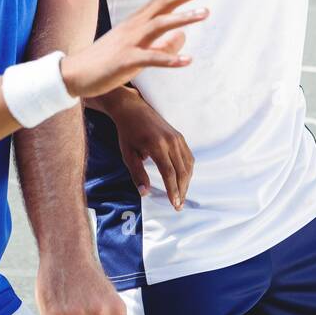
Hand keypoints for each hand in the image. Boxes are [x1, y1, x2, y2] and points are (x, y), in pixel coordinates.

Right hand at [60, 0, 215, 98]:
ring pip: (160, 25)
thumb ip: (161, 43)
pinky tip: (188, 61)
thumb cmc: (106, 61)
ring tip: (207, 13)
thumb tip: (183, 37)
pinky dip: (170, 59)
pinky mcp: (126, 61)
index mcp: (137, 21)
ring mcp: (130, 42)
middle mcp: (135, 26)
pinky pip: (151, 59)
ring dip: (184, 18)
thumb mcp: (137, 49)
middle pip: (165, 2)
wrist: (74, 74)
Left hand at [103, 87, 194, 210]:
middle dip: (181, 190)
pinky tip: (183, 180)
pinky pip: (188, 157)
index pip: (169, 173)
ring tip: (181, 196)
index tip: (174, 204)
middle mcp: (171, 141)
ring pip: (188, 165)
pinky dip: (187, 171)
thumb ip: (137, 174)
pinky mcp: (179, 136)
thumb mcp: (127, 154)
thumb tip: (144, 193)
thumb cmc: (127, 132)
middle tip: (178, 205)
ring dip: (186, 182)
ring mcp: (177, 138)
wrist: (133, 109)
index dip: (173, 190)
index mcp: (157, 146)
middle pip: (182, 171)